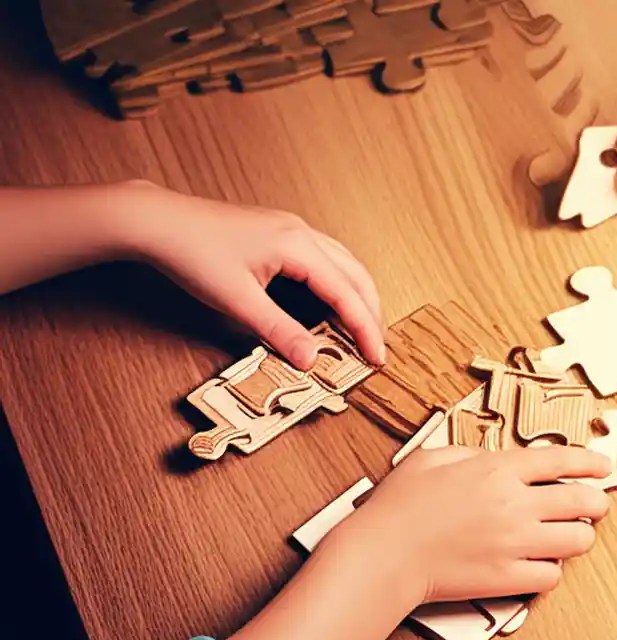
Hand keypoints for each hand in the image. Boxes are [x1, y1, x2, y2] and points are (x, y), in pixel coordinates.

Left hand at [119, 181, 384, 368]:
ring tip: (362, 328)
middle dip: (370, 313)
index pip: (347, 293)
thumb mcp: (237, 301)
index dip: (365, 328)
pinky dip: (338, 283)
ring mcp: (291, 230)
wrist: (157, 222)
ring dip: (357, 296)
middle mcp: (302, 233)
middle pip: (356, 275)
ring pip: (343, 264)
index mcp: (298, 246)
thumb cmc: (191, 252)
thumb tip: (310, 359)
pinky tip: (332, 300)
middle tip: (375, 347)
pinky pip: (325, 258)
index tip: (376, 357)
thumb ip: (279, 331)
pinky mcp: (279, 233)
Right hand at [348, 445, 611, 603]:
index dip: (591, 463)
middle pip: (583, 501)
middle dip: (597, 502)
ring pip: (578, 540)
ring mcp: (514, 543)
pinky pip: (552, 575)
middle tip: (595, 504)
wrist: (384, 555)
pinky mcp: (507, 578)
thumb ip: (471, 454)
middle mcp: (515, 505)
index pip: (564, 460)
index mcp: (498, 470)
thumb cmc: (400, 507)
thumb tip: (492, 457)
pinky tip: (541, 562)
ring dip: (579, 536)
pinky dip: (552, 569)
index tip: (603, 467)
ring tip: (570, 534)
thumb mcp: (433, 457)